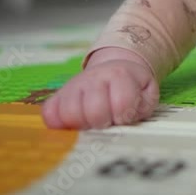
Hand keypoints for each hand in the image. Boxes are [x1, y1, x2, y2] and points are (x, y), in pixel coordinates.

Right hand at [42, 48, 159, 128]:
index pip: (121, 104)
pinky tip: (73, 123)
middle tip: (106, 121)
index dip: (123, 116)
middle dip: (103, 122)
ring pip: (69, 113)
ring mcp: (73, 85)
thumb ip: (142, 108)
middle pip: (94, 111)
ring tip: (91, 122)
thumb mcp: (146, 95)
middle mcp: (94, 77)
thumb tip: (125, 122)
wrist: (114, 69)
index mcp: (120, 75)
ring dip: (82, 124)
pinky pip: (49, 114)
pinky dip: (58, 124)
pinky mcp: (57, 96)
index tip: (123, 116)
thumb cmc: (132, 88)